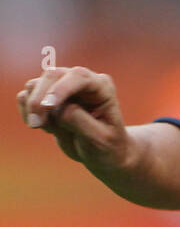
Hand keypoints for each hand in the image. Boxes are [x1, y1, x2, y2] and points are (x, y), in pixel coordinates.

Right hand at [17, 67, 133, 170]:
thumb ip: (79, 121)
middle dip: (39, 99)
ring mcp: (62, 86)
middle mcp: (82, 81)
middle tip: (35, 125)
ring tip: (52, 130)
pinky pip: (25, 97)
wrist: (101, 151)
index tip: (48, 107)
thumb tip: (58, 108)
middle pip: (52, 75)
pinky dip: (27, 113)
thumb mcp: (99, 138)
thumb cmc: (106, 144)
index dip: (61, 88)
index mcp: (102, 87)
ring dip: (34, 109)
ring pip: (34, 85)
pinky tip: (45, 127)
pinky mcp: (45, 95)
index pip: (79, 76)